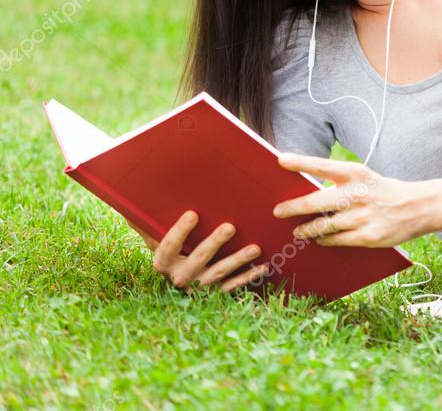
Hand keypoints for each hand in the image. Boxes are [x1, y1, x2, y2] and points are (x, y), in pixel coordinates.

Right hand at [127, 211, 270, 292]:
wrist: (180, 272)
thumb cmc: (169, 245)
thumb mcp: (152, 234)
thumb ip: (140, 221)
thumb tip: (125, 202)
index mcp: (163, 261)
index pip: (168, 246)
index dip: (179, 231)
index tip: (193, 213)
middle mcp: (179, 276)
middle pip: (197, 260)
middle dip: (214, 244)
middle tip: (230, 226)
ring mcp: (199, 286)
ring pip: (218, 274)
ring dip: (237, 261)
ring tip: (255, 248)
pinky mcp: (215, 293)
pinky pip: (233, 287)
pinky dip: (248, 277)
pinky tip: (263, 267)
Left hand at [273, 152, 441, 246]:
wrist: (418, 207)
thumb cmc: (385, 191)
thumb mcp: (365, 178)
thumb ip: (340, 183)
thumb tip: (309, 193)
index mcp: (357, 174)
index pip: (323, 165)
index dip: (301, 162)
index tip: (280, 160)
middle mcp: (358, 194)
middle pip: (316, 201)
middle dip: (292, 208)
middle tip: (278, 211)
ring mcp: (362, 217)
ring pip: (322, 226)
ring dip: (306, 229)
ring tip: (298, 231)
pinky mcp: (366, 236)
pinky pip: (335, 240)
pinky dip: (324, 240)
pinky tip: (319, 239)